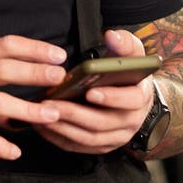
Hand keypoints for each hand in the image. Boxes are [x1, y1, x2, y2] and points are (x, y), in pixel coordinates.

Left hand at [35, 30, 154, 153]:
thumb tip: (111, 36)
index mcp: (140, 97)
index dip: (111, 97)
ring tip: (42, 114)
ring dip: (64, 128)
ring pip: (89, 138)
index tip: (89, 91)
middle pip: (102, 123)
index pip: (130, 100)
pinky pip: (79, 147)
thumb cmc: (128, 72)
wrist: (135, 96)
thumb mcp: (131, 52)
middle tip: (51, 104)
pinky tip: (43, 126)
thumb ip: (123, 43)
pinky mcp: (101, 145)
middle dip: (74, 114)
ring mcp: (116, 137)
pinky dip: (60, 138)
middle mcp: (130, 121)